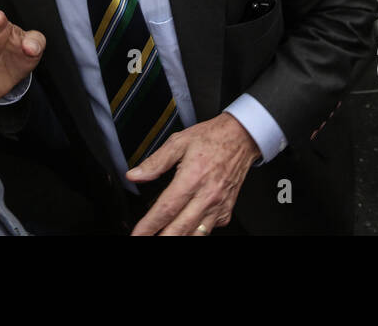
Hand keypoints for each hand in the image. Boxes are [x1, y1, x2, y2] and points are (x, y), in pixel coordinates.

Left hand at [127, 113, 259, 235]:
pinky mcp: (225, 212)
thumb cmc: (212, 138)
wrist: (241, 138)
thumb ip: (155, 162)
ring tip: (163, 237)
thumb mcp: (179, 142)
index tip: (137, 234)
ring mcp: (218, 207)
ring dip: (178, 239)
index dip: (148, 226)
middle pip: (179, 229)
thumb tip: (135, 175)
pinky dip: (194, 234)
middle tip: (145, 240)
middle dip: (160, 239)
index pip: (165, 210)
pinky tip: (184, 230)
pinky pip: (208, 230)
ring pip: (195, 235)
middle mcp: (206, 196)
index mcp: (192, 178)